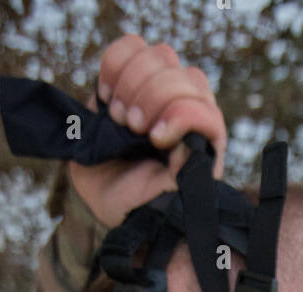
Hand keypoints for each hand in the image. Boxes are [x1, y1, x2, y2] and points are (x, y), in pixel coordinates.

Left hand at [70, 33, 226, 227]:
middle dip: (134, 81)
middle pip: (165, 54)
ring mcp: (197, 125)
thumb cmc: (116, 198)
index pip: (141, 46)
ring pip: (188, 76)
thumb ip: (93, 115)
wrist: (135, 234)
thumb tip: (104, 92)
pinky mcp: (214, 149)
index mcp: (146, 96)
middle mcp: (175, 104)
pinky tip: (159, 139)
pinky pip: (208, 112)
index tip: (104, 97)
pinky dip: (180, 117)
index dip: (118, 61)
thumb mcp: (88, 149)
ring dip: (155, 97)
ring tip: (139, 132)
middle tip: (122, 120)